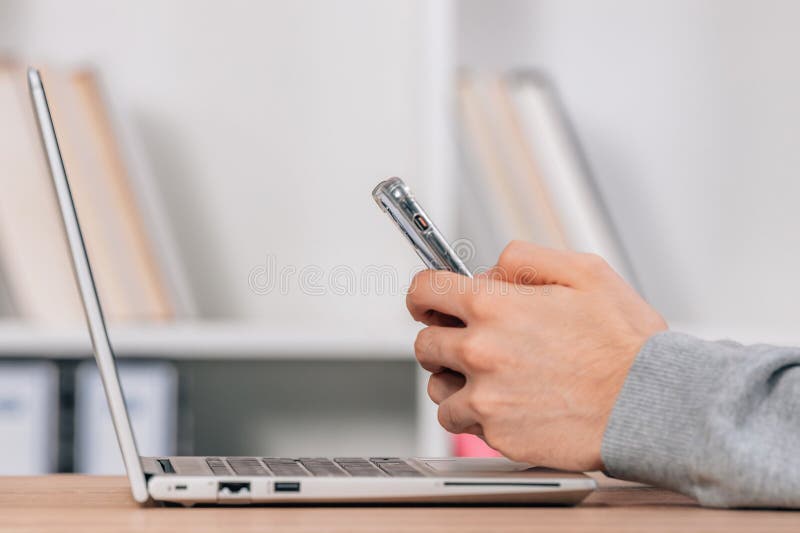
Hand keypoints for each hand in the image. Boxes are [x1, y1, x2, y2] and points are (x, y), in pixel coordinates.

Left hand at [406, 241, 666, 470]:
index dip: (424, 295)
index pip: (425, 291)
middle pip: (424, 343)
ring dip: (453, 382)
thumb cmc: (626, 344)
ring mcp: (485, 396)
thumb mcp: (584, 271)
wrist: (651, 405)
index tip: (427, 303)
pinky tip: (505, 405)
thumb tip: (491, 268)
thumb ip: (525, 258)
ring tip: (489, 380)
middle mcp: (481, 350)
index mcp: (494, 306)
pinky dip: (474, 416)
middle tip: (469, 344)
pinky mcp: (496, 433)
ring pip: (436, 389)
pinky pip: (462, 423)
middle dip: (442, 339)